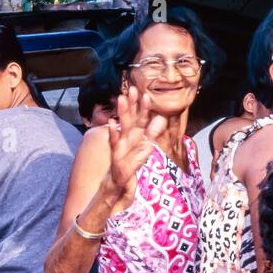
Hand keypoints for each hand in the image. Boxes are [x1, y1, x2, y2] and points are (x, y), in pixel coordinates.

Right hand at [104, 87, 166, 209]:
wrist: (117, 183)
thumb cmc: (130, 165)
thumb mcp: (144, 149)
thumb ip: (152, 134)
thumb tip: (161, 119)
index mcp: (135, 136)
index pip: (140, 119)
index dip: (143, 107)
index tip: (146, 93)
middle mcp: (127, 138)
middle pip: (130, 119)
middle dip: (131, 104)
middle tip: (131, 89)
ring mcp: (120, 145)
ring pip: (122, 127)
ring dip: (121, 113)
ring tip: (121, 99)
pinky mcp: (116, 155)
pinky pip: (114, 143)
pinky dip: (113, 133)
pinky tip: (111, 123)